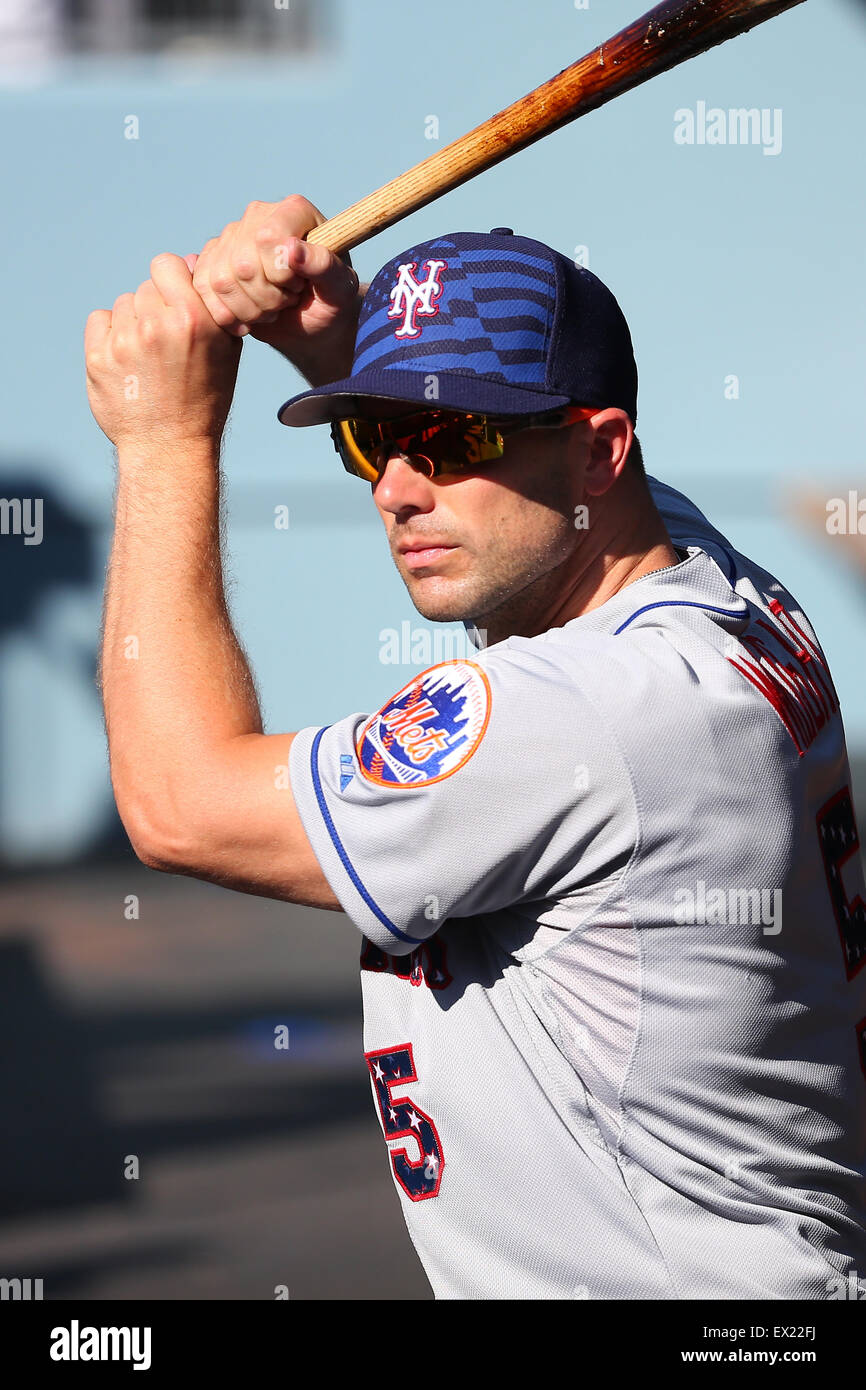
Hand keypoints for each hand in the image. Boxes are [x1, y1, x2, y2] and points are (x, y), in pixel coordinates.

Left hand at [85, 254, 241, 450]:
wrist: (169, 446)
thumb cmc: (205, 400)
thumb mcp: (226, 351)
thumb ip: (210, 306)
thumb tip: (191, 262)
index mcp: (192, 319)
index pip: (166, 264)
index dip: (171, 279)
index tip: (176, 300)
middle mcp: (156, 325)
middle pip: (145, 287)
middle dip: (156, 307)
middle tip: (165, 341)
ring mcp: (123, 342)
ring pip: (123, 305)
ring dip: (134, 322)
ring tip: (148, 356)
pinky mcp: (97, 357)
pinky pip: (100, 321)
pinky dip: (111, 334)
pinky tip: (128, 359)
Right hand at [191, 194, 363, 381]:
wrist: (311, 320)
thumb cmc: (331, 300)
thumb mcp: (341, 287)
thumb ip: (324, 265)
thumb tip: (291, 250)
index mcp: (293, 210)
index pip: (268, 239)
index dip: (281, 275)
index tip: (300, 285)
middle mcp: (258, 215)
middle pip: (242, 263)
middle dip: (267, 298)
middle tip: (287, 302)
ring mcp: (232, 237)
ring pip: (220, 280)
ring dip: (248, 310)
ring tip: (270, 311)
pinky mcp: (213, 260)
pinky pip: (203, 287)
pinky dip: (225, 314)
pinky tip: (247, 321)